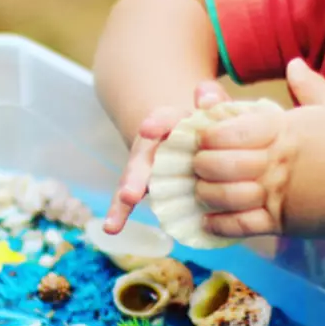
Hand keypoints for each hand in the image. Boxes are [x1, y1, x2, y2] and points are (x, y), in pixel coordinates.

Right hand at [104, 80, 231, 232]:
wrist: (188, 138)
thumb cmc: (206, 126)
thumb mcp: (213, 111)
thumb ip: (213, 101)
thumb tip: (206, 97)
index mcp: (172, 123)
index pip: (163, 119)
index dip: (156, 124)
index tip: (147, 128)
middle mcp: (152, 144)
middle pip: (141, 157)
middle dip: (135, 176)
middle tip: (130, 194)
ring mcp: (145, 166)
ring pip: (131, 179)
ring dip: (125, 196)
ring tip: (115, 219)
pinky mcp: (141, 185)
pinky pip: (127, 199)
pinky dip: (118, 213)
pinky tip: (111, 228)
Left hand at [195, 59, 324, 237]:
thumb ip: (310, 87)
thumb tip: (294, 63)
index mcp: (279, 131)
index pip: (228, 131)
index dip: (207, 134)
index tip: (201, 136)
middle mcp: (271, 162)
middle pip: (217, 163)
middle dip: (200, 164)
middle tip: (195, 165)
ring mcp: (273, 194)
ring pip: (222, 195)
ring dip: (205, 193)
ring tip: (200, 191)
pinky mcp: (279, 222)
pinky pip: (240, 225)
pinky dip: (219, 225)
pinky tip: (207, 221)